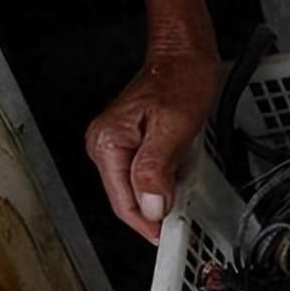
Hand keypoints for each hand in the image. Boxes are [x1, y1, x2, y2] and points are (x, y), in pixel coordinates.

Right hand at [86, 17, 218, 243]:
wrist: (184, 53)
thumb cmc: (182, 79)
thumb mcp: (175, 126)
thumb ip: (157, 167)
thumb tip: (151, 204)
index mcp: (109, 142)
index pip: (122, 200)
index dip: (145, 224)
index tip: (164, 238)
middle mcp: (105, 143)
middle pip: (127, 197)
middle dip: (153, 213)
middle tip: (179, 225)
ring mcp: (115, 142)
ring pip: (136, 187)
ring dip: (159, 198)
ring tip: (182, 203)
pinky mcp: (130, 140)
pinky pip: (143, 173)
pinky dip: (162, 182)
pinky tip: (178, 182)